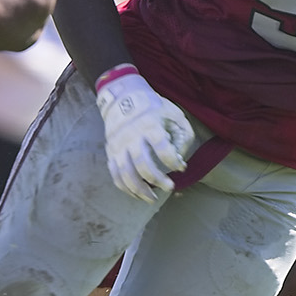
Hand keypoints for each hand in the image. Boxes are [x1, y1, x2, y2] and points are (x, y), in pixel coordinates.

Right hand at [95, 67, 193, 202]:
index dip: (173, 161)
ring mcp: (118, 146)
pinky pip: (115, 175)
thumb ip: (184, 135)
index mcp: (149, 125)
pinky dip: (126, 188)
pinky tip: (137, 194)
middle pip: (142, 164)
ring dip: (140, 190)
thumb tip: (181, 160)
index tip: (182, 167)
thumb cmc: (153, 107)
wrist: (122, 97)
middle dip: (157, 180)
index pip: (162, 148)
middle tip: (170, 187)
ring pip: (126, 174)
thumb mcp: (174, 113)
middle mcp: (131, 136)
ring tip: (153, 199)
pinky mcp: (110, 152)